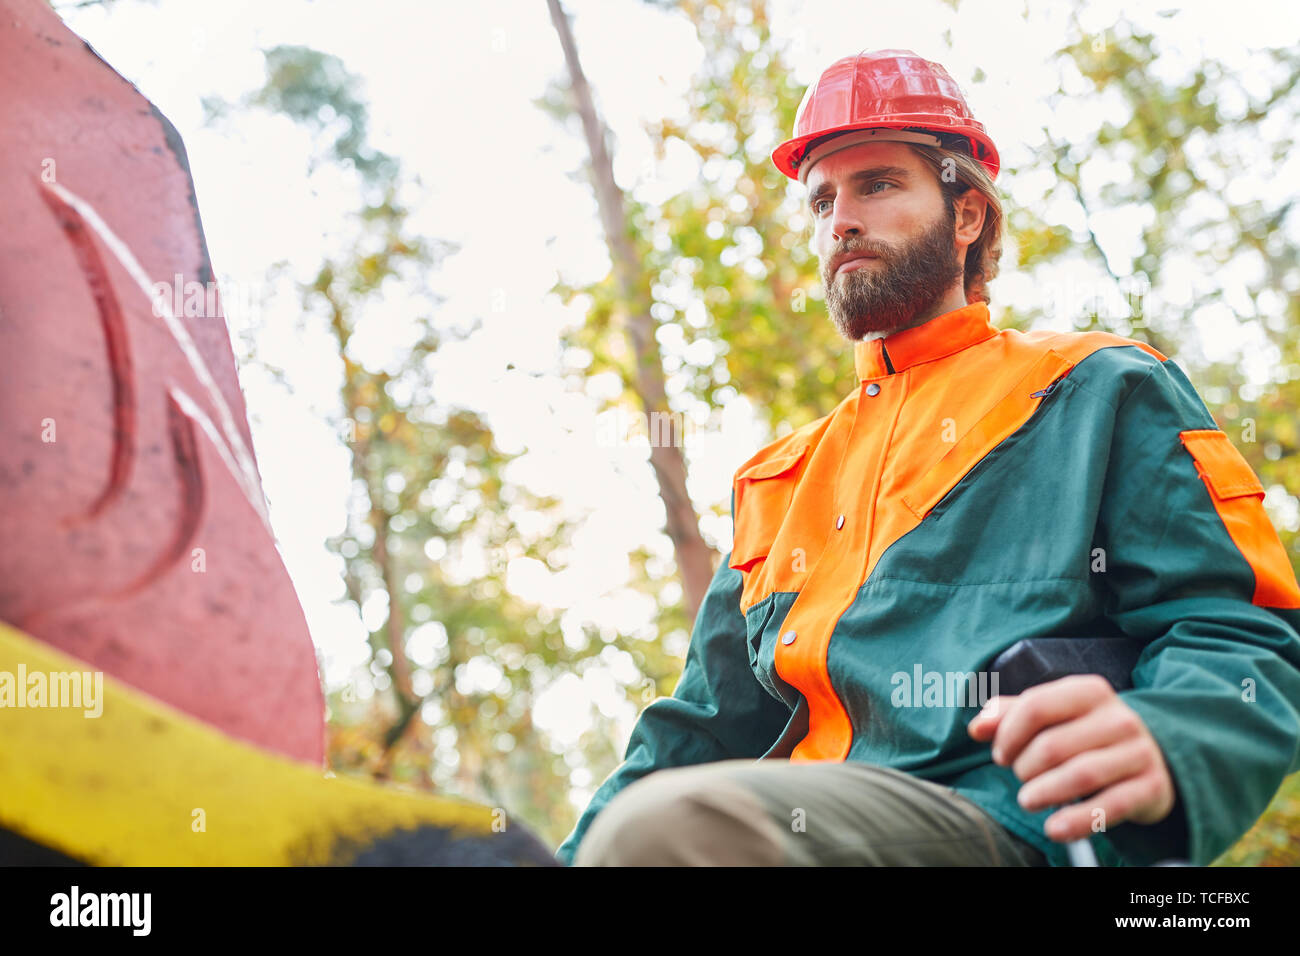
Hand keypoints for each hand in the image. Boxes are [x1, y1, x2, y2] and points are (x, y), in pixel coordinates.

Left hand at [966, 674, 1175, 841]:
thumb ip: (1011, 715)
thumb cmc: (1087, 734)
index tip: (1000, 755)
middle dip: (1024, 767)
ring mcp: (1138, 752)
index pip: (1035, 707)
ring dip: (1043, 793)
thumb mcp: (1053, 715)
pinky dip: (1077, 821)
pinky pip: (1110, 806)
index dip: (1008, 734)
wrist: (1151, 757)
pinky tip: (1055, 829)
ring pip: (1079, 775)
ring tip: (1028, 800)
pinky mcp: (1150, 786)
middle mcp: (1118, 717)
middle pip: (1052, 745)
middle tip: (1020, 777)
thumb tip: (976, 728)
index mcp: (1089, 691)